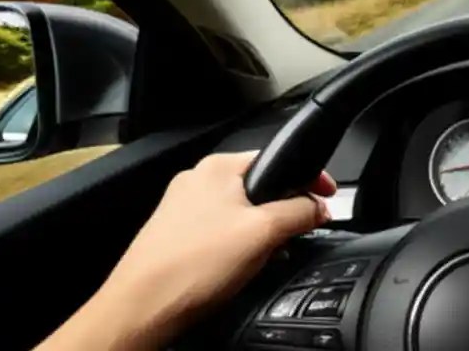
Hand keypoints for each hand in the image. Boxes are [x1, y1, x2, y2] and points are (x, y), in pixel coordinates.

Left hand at [38, 152, 335, 350]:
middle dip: (283, 212)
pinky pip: (220, 232)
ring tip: (263, 258)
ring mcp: (182, 209)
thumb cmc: (191, 266)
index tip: (326, 197)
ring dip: (260, 233)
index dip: (309, 179)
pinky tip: (236, 268)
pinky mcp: (176, 235)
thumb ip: (300, 212)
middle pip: (260, 188)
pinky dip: (237, 246)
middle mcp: (197, 181)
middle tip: (294, 237)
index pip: (277, 160)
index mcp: (218, 167)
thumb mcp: (264, 233)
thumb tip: (319, 206)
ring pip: (240, 212)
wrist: (142, 307)